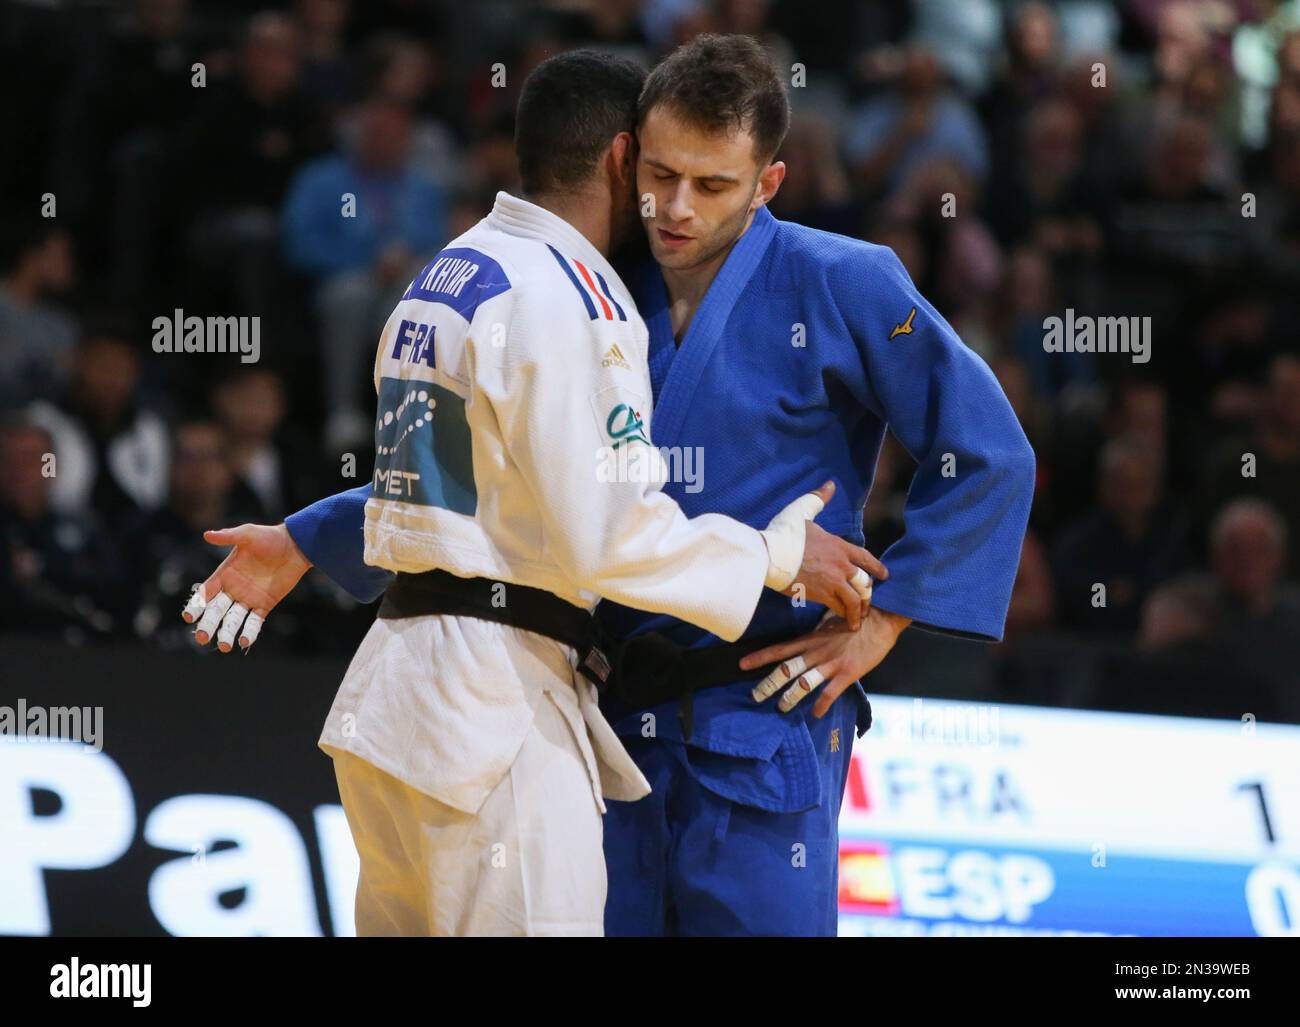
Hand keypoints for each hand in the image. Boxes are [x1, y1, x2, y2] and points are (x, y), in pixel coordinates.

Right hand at [181, 523, 311, 651]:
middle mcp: (233, 589)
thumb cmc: (269, 537)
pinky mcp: (265, 604)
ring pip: (233, 620)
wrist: (295, 546)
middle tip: (202, 638)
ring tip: (224, 646)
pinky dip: (250, 632)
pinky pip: (254, 621)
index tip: (189, 616)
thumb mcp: (248, 534)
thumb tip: (207, 534)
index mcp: (224, 574)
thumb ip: (229, 536)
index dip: (197, 605)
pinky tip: (245, 642)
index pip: (206, 593)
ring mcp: (249, 598)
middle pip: (216, 611)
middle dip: (208, 625)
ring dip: (227, 633)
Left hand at [740, 607, 910, 717]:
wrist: (882, 619)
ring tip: (781, 708)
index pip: (779, 649)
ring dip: (790, 698)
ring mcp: (831, 663)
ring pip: (804, 683)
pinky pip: (830, 693)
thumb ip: (817, 634)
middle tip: (755, 696)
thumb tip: (806, 641)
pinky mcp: (848, 673)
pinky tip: (816, 715)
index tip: (742, 664)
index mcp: (811, 639)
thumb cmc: (857, 619)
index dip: (760, 657)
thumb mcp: (830, 623)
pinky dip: (821, 705)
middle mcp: (816, 651)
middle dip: (768, 684)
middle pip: (786, 669)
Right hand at [783, 482, 887, 630]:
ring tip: (857, 620)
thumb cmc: (784, 533)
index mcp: (839, 546)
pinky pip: (839, 608)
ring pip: (854, 599)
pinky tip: (845, 622)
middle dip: (868, 594)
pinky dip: (844, 615)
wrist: (770, 555)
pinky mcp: (821, 595)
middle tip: (868, 602)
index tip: (884, 575)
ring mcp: (833, 581)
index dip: (877, 567)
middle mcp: (841, 565)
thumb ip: (817, 499)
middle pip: (864, 582)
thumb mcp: (802, 511)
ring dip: (858, 610)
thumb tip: (829, 485)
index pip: (866, 558)